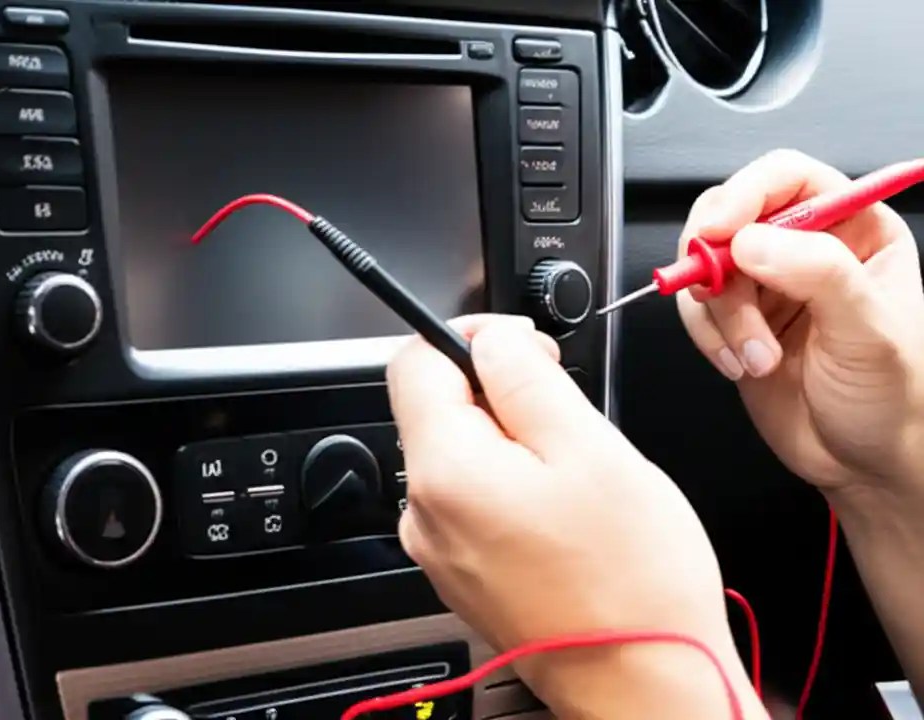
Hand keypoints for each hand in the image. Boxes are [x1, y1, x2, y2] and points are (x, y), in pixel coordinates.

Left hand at [388, 315, 762, 719]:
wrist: (642, 685)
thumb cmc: (630, 581)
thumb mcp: (589, 448)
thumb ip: (526, 378)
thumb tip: (490, 338)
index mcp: (443, 470)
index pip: (414, 361)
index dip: (469, 335)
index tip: (523, 346)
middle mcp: (424, 512)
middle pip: (437, 408)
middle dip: (500, 392)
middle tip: (568, 414)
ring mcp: (440, 548)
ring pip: (461, 454)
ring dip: (512, 440)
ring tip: (575, 473)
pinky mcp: (463, 572)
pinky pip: (474, 500)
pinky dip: (512, 484)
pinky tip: (563, 509)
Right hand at [676, 150, 923, 496]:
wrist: (865, 463)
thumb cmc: (893, 397)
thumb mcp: (869, 330)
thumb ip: (817, 273)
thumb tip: (752, 240)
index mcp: (855, 229)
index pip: (788, 178)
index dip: (747, 193)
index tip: (720, 229)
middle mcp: (806, 247)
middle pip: (732, 213)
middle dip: (718, 260)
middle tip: (719, 294)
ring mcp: (766, 284)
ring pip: (705, 263)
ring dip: (719, 315)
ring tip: (755, 354)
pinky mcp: (735, 320)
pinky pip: (694, 308)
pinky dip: (707, 338)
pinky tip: (742, 363)